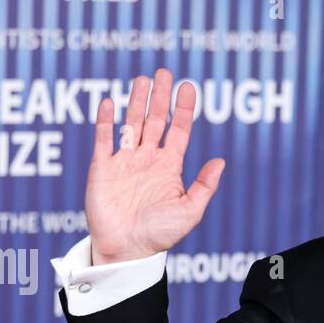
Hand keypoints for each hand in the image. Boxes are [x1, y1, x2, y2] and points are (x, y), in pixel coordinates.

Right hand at [85, 68, 225, 264]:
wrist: (127, 250)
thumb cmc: (160, 235)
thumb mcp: (189, 212)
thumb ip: (204, 186)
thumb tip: (221, 161)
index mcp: (169, 168)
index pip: (179, 131)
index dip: (184, 109)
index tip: (189, 87)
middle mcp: (148, 160)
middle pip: (155, 120)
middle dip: (160, 97)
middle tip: (165, 72)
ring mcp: (125, 161)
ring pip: (131, 123)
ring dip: (136, 102)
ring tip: (143, 79)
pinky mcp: (102, 168)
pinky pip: (103, 139)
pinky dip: (105, 120)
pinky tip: (108, 102)